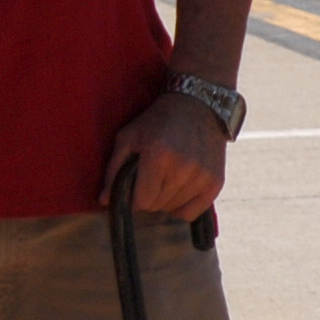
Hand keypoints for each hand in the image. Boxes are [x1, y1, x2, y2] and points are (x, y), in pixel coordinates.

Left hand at [108, 83, 230, 217]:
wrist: (198, 106)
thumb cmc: (157, 122)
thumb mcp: (128, 137)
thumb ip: (113, 170)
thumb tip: (103, 201)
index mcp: (158, 155)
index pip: (140, 202)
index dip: (132, 198)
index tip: (134, 187)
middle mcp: (183, 168)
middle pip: (156, 207)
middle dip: (148, 197)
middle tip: (151, 178)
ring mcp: (202, 176)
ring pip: (172, 210)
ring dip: (165, 200)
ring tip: (166, 178)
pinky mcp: (215, 182)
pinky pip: (191, 213)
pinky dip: (182, 207)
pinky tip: (179, 189)